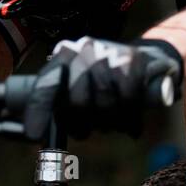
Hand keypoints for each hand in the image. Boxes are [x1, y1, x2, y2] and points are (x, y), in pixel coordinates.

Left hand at [24, 36, 182, 139]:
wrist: (150, 61)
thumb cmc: (107, 82)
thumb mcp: (81, 88)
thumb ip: (62, 105)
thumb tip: (39, 135)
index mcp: (64, 55)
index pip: (47, 83)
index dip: (39, 110)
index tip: (34, 134)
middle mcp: (83, 50)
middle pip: (78, 100)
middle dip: (84, 123)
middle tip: (91, 129)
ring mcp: (108, 53)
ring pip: (104, 103)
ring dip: (109, 124)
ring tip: (112, 124)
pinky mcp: (133, 60)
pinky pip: (127, 100)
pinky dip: (130, 120)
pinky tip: (130, 126)